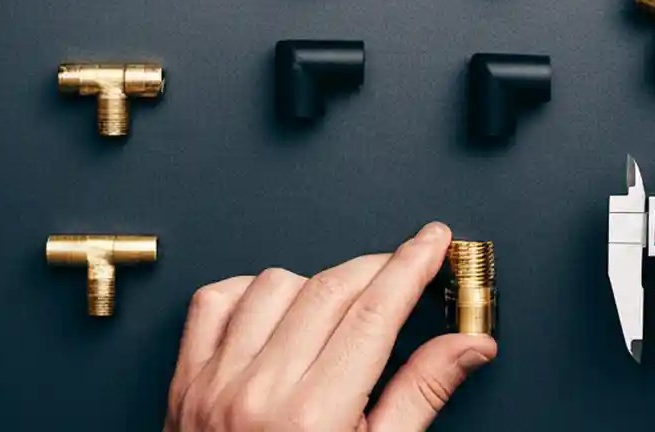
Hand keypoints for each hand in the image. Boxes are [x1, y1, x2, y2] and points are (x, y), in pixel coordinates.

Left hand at [164, 222, 496, 430]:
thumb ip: (421, 394)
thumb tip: (471, 343)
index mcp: (314, 418)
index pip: (375, 311)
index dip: (411, 265)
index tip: (434, 240)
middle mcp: (259, 392)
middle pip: (331, 289)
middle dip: (376, 266)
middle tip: (405, 266)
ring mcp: (214, 382)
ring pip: (274, 284)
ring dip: (316, 282)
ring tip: (340, 308)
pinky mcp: (183, 380)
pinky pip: (213, 301)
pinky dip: (248, 291)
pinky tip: (274, 311)